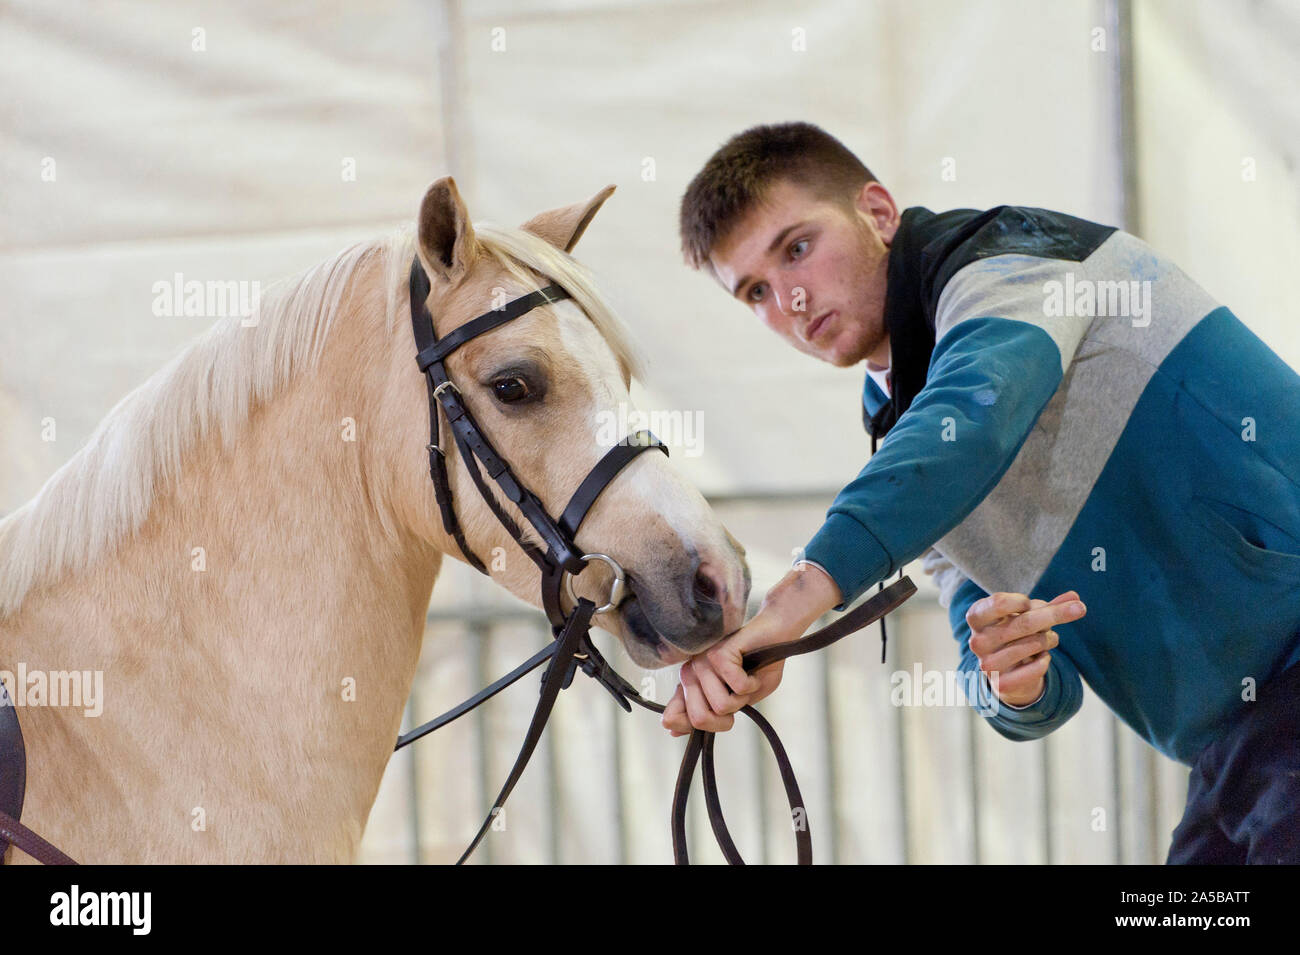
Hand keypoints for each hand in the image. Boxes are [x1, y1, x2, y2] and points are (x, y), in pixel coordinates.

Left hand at [660, 611, 789, 735]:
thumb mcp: (733, 700)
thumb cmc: (757, 668)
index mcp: (689, 685)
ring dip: (743, 698)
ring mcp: (702, 663)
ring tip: (746, 678)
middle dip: (726, 718)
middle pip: (699, 719)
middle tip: (737, 696)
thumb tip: (671, 732)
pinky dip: (753, 684)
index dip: (693, 727)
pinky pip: (738, 688)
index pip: (673, 717)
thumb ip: (705, 715)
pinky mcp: (718, 654)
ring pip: (721, 706)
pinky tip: (753, 670)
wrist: (776, 635)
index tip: (717, 717)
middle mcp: (690, 673)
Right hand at [966, 590, 1085, 705]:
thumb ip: (1048, 606)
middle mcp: (977, 641)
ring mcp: (988, 664)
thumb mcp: (1026, 615)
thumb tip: (1076, 598)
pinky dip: (1046, 660)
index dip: (1021, 601)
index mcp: (976, 617)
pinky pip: (1037, 668)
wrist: (1005, 672)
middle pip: (1023, 623)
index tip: (1030, 604)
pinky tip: (1043, 657)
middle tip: (1080, 609)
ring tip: (1050, 639)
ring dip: (1050, 639)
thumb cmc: (1015, 633)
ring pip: (1034, 644)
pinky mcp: (1001, 684)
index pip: (999, 603)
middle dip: (1055, 614)